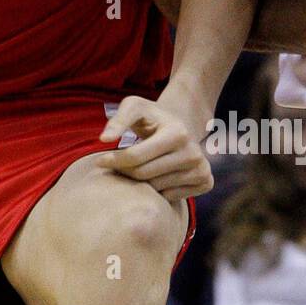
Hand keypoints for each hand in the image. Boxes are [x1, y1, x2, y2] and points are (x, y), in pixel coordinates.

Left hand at [98, 93, 212, 203]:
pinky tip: (155, 175)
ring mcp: (202, 169)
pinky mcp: (206, 182)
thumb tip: (104, 139)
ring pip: (155, 188)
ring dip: (139, 181)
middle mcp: (194, 153)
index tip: (99, 161)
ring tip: (136, 167)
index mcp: (177, 133)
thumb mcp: (135, 107)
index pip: (135, 157)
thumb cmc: (152, 117)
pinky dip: (157, 190)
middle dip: (124, 171)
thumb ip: (118, 120)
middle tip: (115, 165)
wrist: (181, 125)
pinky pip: (169, 197)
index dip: (113, 160)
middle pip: (144, 174)